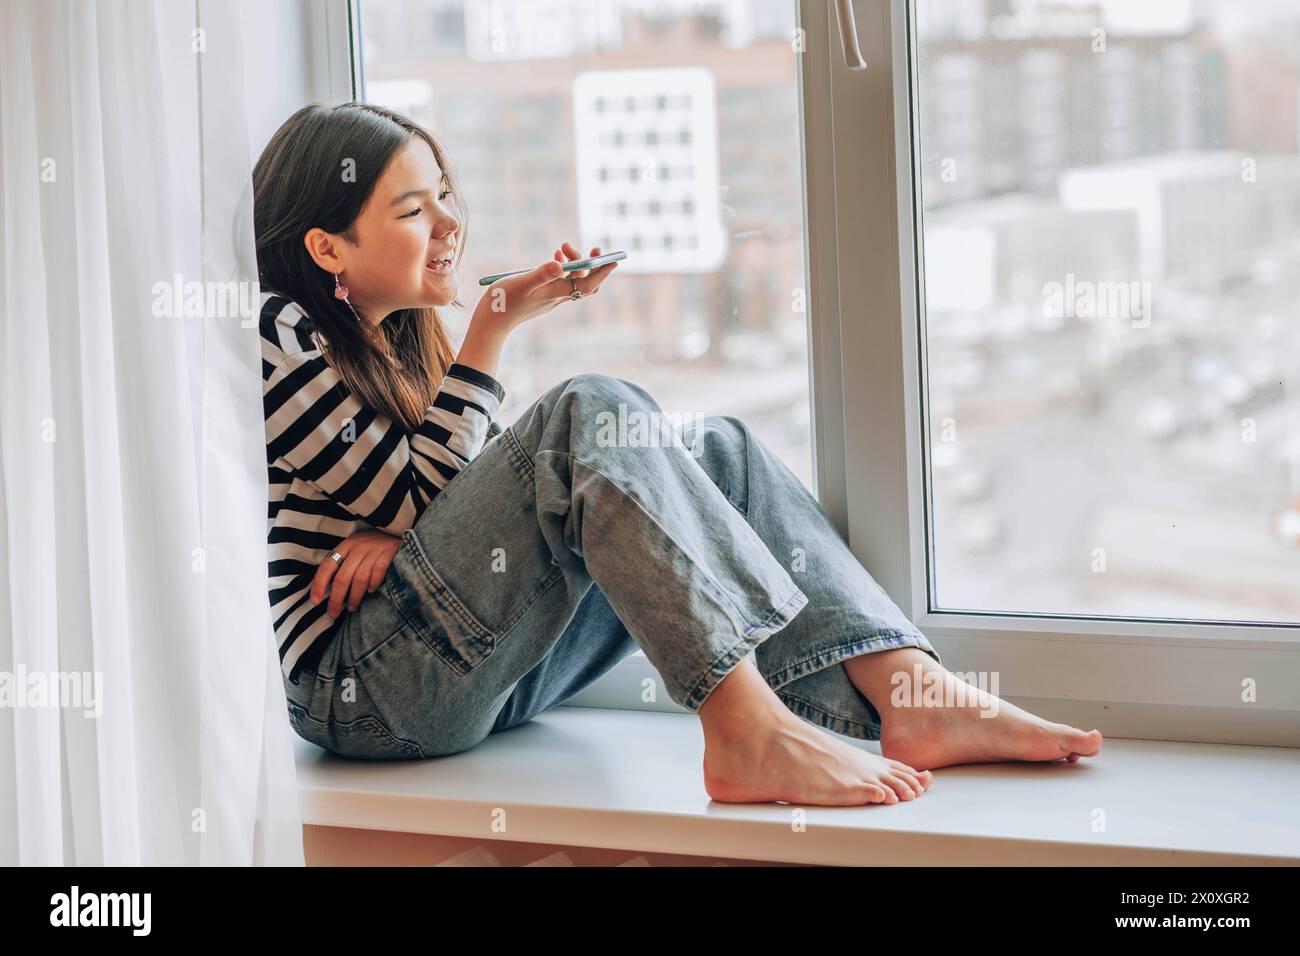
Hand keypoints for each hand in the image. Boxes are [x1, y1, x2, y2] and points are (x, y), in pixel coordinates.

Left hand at [310, 530, 402, 618]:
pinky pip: (378, 573)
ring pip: (360, 578)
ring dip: (354, 597)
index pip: (327, 566)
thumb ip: (341, 565)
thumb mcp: (352, 550)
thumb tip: (325, 590)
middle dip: (336, 599)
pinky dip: (373, 584)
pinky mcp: (389, 553)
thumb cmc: (369, 547)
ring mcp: (374, 550)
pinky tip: (370, 592)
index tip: (315, 601)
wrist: (394, 533)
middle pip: (343, 577)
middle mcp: (358, 547)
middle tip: (333, 613)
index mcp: (345, 546)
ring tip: (352, 607)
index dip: (319, 584)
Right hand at [474, 242, 616, 331]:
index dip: (603, 271)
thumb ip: (541, 273)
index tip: (614, 259)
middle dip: (593, 265)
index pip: (589, 283)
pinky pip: (561, 282)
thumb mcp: (521, 283)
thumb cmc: (503, 302)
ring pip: (574, 281)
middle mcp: (557, 296)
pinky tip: (555, 258)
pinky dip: (563, 268)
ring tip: (563, 247)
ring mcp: (550, 297)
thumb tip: (561, 265)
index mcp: (557, 292)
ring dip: (575, 263)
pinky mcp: (542, 297)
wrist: (492, 322)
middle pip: (587, 282)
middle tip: (591, 248)